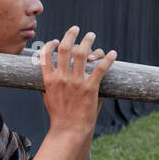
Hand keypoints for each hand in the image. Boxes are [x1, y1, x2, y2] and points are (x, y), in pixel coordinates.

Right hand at [39, 26, 115, 143]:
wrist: (68, 130)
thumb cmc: (58, 116)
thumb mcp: (47, 98)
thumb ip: (47, 85)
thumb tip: (45, 75)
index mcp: (50, 80)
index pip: (45, 55)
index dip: (51, 44)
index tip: (56, 40)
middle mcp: (62, 78)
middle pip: (65, 49)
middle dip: (71, 35)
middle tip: (76, 29)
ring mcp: (76, 83)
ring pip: (82, 54)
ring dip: (88, 42)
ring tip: (91, 35)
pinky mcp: (90, 89)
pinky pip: (101, 69)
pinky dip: (108, 59)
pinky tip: (113, 53)